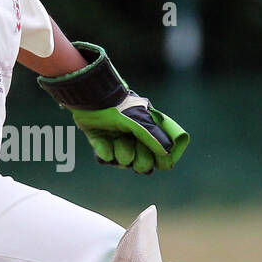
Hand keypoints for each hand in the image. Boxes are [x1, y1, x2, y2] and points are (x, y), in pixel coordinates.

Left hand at [37, 41, 188, 173]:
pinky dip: (104, 149)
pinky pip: (105, 157)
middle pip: (143, 164)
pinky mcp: (100, 142)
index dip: (161, 161)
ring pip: (123, 161)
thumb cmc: (119, 106)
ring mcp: (117, 141)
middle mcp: (134, 138)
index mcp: (148, 130)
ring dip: (121, 150)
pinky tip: (102, 139)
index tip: (161, 163)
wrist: (92, 97)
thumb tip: (168, 154)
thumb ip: (154, 137)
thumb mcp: (140, 120)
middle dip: (140, 158)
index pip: (160, 155)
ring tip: (116, 136)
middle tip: (135, 145)